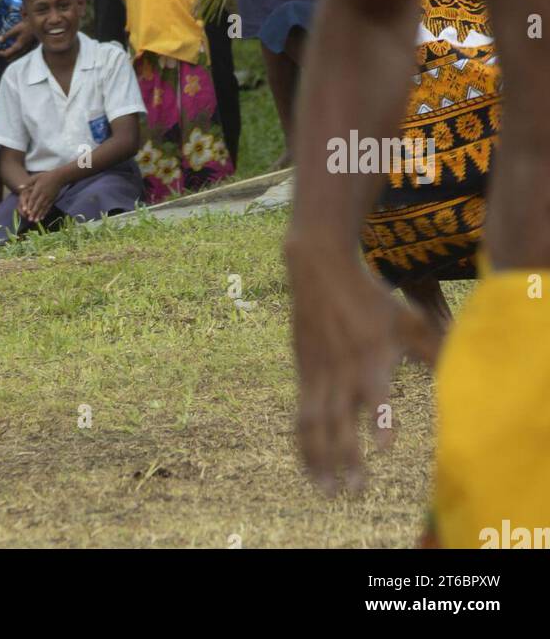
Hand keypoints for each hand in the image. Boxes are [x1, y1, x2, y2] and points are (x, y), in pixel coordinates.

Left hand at [0, 19, 33, 59]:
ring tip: (2, 47)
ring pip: (14, 56)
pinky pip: (17, 53)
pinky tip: (10, 45)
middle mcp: (22, 50)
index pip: (5, 54)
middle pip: (10, 57)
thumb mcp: (15, 29)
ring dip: (7, 53)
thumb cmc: (27, 26)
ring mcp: (25, 50)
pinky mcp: (27, 48)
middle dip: (2, 54)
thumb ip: (6, 36)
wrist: (38, 25)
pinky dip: (12, 51)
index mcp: (18, 47)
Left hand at [18, 168, 65, 224]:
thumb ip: (28, 183)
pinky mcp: (52, 200)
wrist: (58, 177)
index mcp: (39, 188)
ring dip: (39, 215)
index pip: (33, 198)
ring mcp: (49, 198)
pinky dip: (45, 213)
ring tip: (35, 221)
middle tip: (30, 219)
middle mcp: (44, 194)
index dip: (30, 205)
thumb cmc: (46, 176)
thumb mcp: (36, 177)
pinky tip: (42, 218)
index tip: (26, 211)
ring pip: (43, 207)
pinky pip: (48, 207)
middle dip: (34, 212)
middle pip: (38, 204)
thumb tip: (19, 188)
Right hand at [287, 240, 441, 493]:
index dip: (379, 416)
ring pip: (314, 424)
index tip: (386, 444)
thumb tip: (461, 371)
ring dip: (320, 460)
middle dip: (346, 456)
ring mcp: (318, 373)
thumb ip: (431, 349)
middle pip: (339, 419)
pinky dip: (304, 444)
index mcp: (370, 356)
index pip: (375, 391)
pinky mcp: (303, 374)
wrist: (320, 270)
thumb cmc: (370, 297)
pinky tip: (311, 468)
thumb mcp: (406, 319)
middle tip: (356, 489)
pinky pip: (301, 416)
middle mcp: (341, 369)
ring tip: (328, 491)